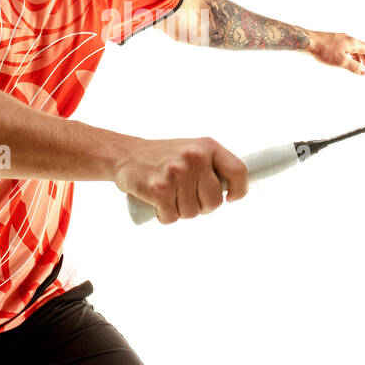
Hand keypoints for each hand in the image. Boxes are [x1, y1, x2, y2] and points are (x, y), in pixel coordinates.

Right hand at [112, 137, 249, 224]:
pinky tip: (157, 203)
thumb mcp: (191, 150)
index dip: (239, 190)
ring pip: (192, 213)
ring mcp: (177, 173)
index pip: (238, 171)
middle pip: (214, 202)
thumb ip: (212, 166)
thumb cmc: (163, 157)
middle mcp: (195, 157)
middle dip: (202, 207)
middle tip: (186, 198)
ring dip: (180, 212)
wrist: (125, 154)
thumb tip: (233, 191)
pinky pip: (172, 217)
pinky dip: (165, 217)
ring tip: (168, 196)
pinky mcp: (159, 189)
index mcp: (207, 147)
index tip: (230, 198)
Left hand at [306, 30, 364, 73]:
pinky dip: (350, 56)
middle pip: (362, 49)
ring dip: (358, 59)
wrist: (307, 41)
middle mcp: (348, 39)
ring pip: (353, 50)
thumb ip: (354, 67)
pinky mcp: (332, 42)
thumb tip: (364, 72)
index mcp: (352, 42)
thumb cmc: (323, 50)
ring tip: (359, 68)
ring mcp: (340, 40)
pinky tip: (347, 62)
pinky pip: (346, 49)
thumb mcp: (341, 61)